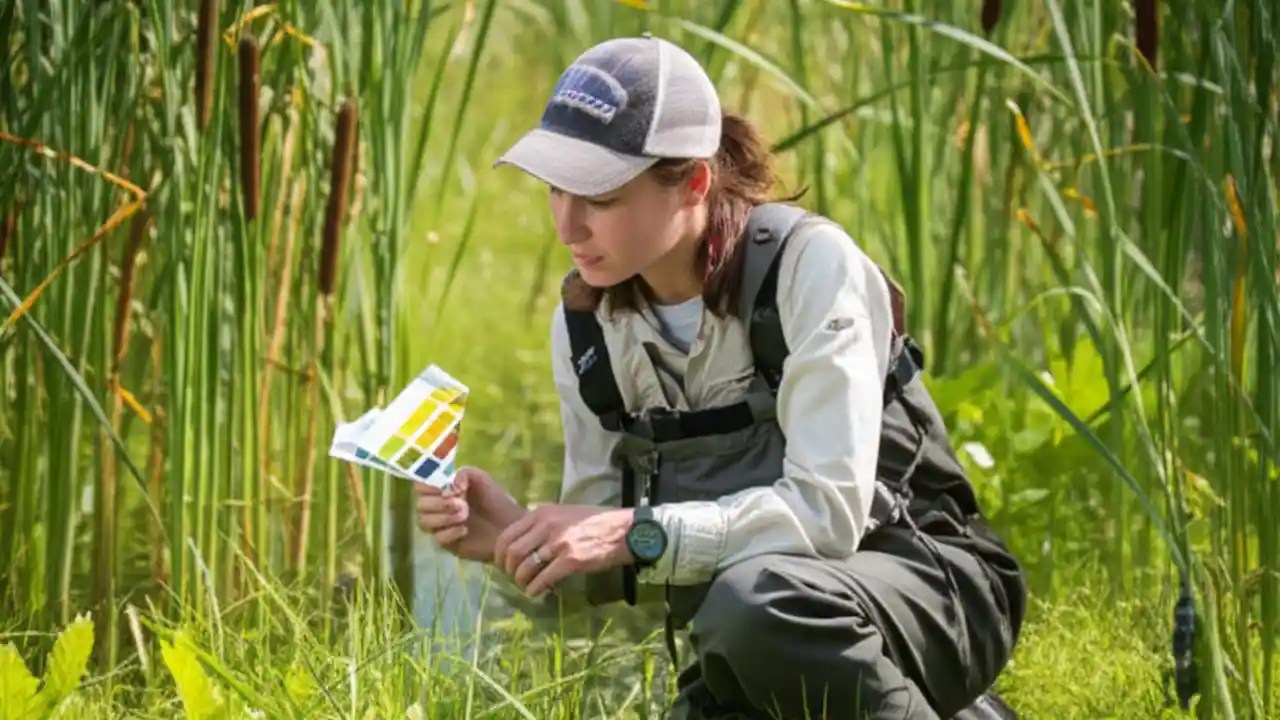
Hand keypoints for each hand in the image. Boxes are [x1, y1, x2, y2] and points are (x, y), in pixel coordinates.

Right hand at [414, 467, 526, 562]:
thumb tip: (450, 486)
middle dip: (439, 503)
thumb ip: (463, 474)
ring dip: (443, 517)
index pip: (420, 486)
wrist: (509, 525)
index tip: (446, 489)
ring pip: (424, 522)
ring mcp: (440, 526)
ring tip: (464, 515)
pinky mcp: (447, 543)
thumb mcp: (480, 478)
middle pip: (421, 505)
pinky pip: (437, 538)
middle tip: (462, 504)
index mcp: (442, 490)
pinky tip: (465, 530)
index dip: (428, 487)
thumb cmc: (494, 499)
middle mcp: (437, 507)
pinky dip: (450, 532)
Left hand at [493, 504, 634, 597]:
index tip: (504, 566)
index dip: (500, 556)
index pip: (506, 536)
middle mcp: (547, 526)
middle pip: (511, 554)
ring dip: (521, 582)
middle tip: (515, 579)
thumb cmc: (595, 522)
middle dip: (509, 571)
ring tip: (528, 587)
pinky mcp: (571, 560)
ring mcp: (559, 543)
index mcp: (542, 513)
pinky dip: (535, 590)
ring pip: (524, 568)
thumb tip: (523, 542)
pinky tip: (538, 593)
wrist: (625, 530)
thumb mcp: (563, 512)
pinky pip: (542, 579)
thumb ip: (542, 523)